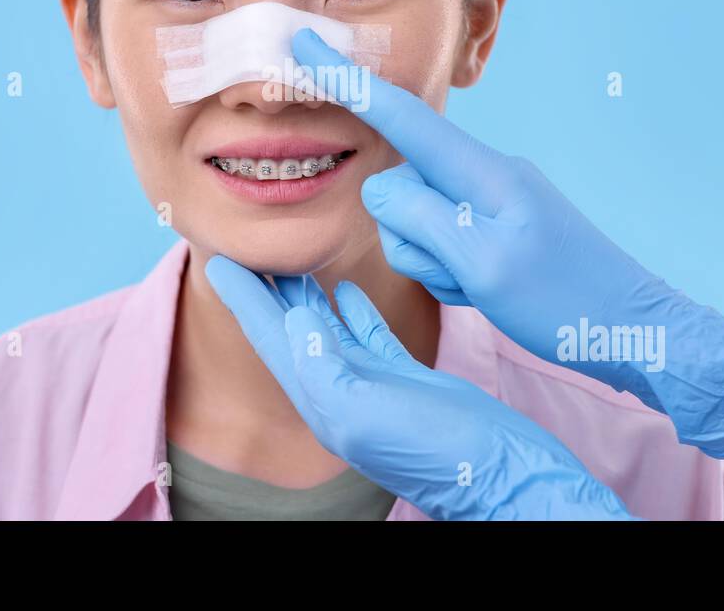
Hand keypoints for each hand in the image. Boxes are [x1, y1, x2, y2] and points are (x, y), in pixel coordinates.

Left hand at [205, 255, 633, 520]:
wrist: (506, 477)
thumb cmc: (440, 453)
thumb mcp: (370, 412)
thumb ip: (325, 368)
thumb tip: (295, 317)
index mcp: (322, 399)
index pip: (271, 338)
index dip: (243, 299)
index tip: (217, 258)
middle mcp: (339, 391)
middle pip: (289, 330)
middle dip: (265, 291)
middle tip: (245, 247)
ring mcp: (373, 385)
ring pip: (326, 329)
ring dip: (303, 295)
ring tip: (285, 260)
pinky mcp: (406, 378)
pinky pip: (368, 336)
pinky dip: (353, 310)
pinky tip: (347, 288)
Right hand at [291, 27, 723, 458]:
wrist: (638, 333)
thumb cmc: (567, 304)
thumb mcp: (482, 266)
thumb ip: (420, 219)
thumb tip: (383, 191)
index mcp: (484, 172)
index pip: (401, 116)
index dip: (346, 81)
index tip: (304, 41)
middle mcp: (485, 175)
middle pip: (402, 184)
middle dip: (408, 233)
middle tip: (461, 274)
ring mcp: (492, 202)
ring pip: (417, 220)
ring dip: (432, 261)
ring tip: (479, 287)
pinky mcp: (496, 228)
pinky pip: (443, 240)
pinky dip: (450, 271)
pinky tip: (486, 292)